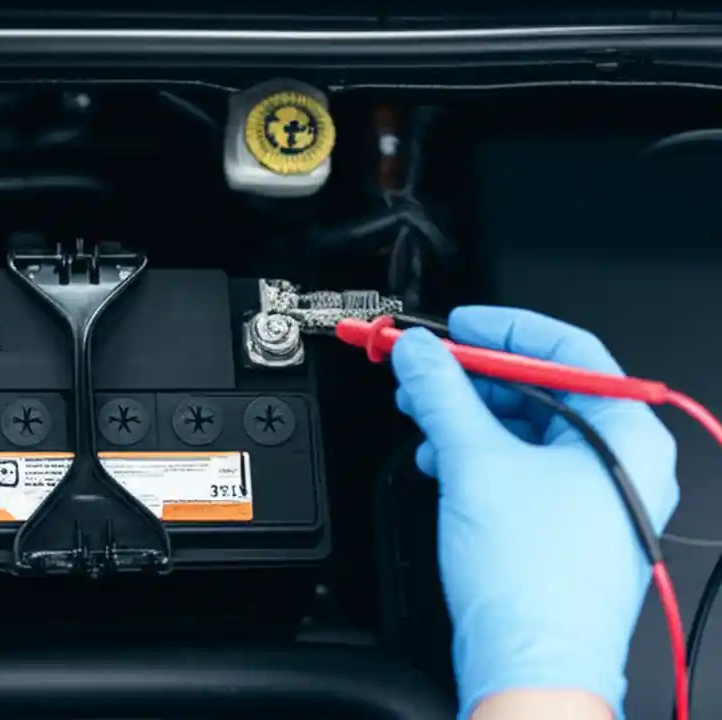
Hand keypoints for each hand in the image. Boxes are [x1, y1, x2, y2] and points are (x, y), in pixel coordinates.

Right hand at [391, 307, 678, 717]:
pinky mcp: (568, 527)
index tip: (457, 326)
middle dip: (473, 379)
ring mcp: (597, 498)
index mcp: (627, 435)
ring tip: (422, 415)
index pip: (567, 350)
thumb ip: (442, 394)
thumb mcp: (474, 462)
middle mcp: (624, 464)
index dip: (504, 329)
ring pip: (528, 432)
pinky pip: (524, 470)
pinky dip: (479, 457)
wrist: (531, 665)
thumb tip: (420, 353)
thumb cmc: (533, 582)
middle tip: (424, 368)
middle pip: (543, 391)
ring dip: (468, 419)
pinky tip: (441, 460)